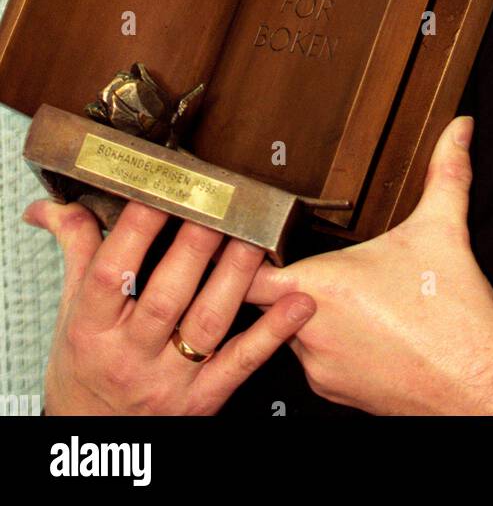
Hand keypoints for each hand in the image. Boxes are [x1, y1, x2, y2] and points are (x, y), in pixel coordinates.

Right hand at [21, 196, 315, 414]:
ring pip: (207, 323)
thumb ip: (78, 251)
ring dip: (237, 275)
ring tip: (257, 237)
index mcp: (91, 330)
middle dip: (196, 245)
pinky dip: (273, 332)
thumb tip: (56, 204)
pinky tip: (297, 303)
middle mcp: (129, 356)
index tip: (164, 191)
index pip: (112, 273)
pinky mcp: (203, 400)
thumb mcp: (71, 313)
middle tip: (221, 203)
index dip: (138, 229)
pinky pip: (241, 363)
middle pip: (165, 295)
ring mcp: (169, 381)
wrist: (93, 441)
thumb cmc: (84, 370)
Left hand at [241, 116, 492, 414]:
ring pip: (295, 332)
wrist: (478, 385)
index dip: (243, 252)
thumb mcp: (445, 229)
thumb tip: (458, 130)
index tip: (250, 236)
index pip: (249, 270)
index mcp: (323, 285)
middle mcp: (311, 330)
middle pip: (273, 299)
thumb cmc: (454, 320)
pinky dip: (333, 345)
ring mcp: (321, 368)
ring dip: (313, 313)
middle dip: (293, 278)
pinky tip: (366, 328)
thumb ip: (446, 170)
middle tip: (319, 260)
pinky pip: (318, 363)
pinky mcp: (336, 394)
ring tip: (353, 296)